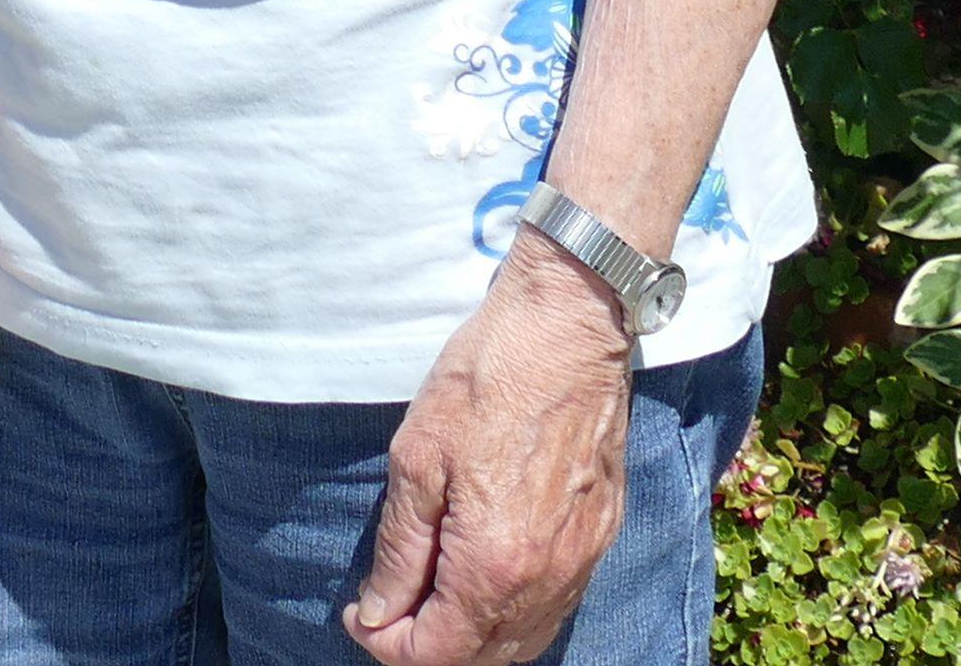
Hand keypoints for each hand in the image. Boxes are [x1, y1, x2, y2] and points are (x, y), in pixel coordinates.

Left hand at [342, 256, 634, 663]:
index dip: (388, 644)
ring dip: (474, 637)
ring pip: (524, 638)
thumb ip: (400, 550)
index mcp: (494, 564)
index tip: (359, 612)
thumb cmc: (487, 380)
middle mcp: (546, 578)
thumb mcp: (416, 460)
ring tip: (430, 598)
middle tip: (389, 609)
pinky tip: (484, 581)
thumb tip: (381, 612)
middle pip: (483, 656)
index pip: (439, 651)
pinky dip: (515, 613)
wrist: (569, 328)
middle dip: (429, 648)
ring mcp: (582, 560)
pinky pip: (555, 605)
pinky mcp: (601, 536)